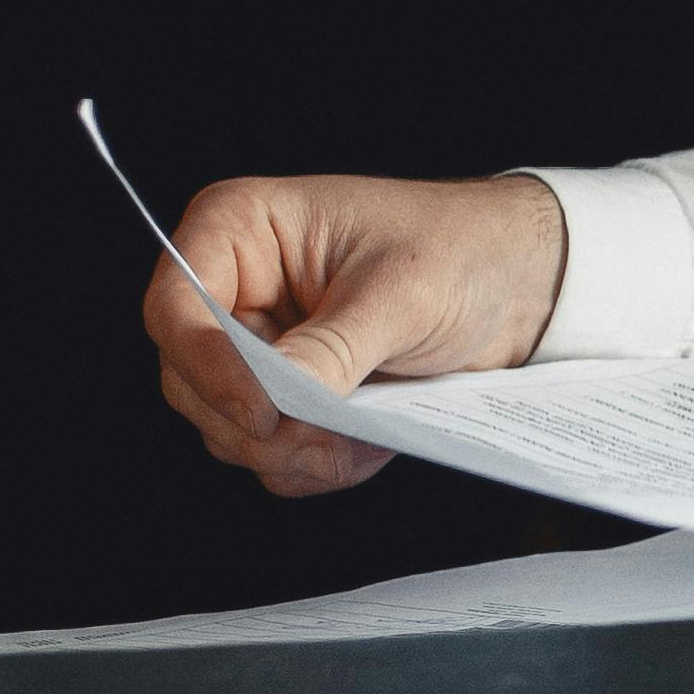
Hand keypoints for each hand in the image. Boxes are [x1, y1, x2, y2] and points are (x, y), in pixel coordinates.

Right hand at [144, 171, 570, 498]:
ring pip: (228, 428)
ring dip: (293, 452)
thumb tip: (278, 402)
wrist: (518, 283)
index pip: (176, 310)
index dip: (207, 368)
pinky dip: (316, 463)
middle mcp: (235, 289)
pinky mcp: (292, 394)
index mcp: (238, 230)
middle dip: (260, 426)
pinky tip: (370, 445)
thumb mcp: (398, 293)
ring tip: (364, 437)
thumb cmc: (459, 251)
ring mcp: (260, 347)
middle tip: (327, 440)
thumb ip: (331, 349)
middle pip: (191, 384)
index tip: (263, 414)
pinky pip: (273, 452)